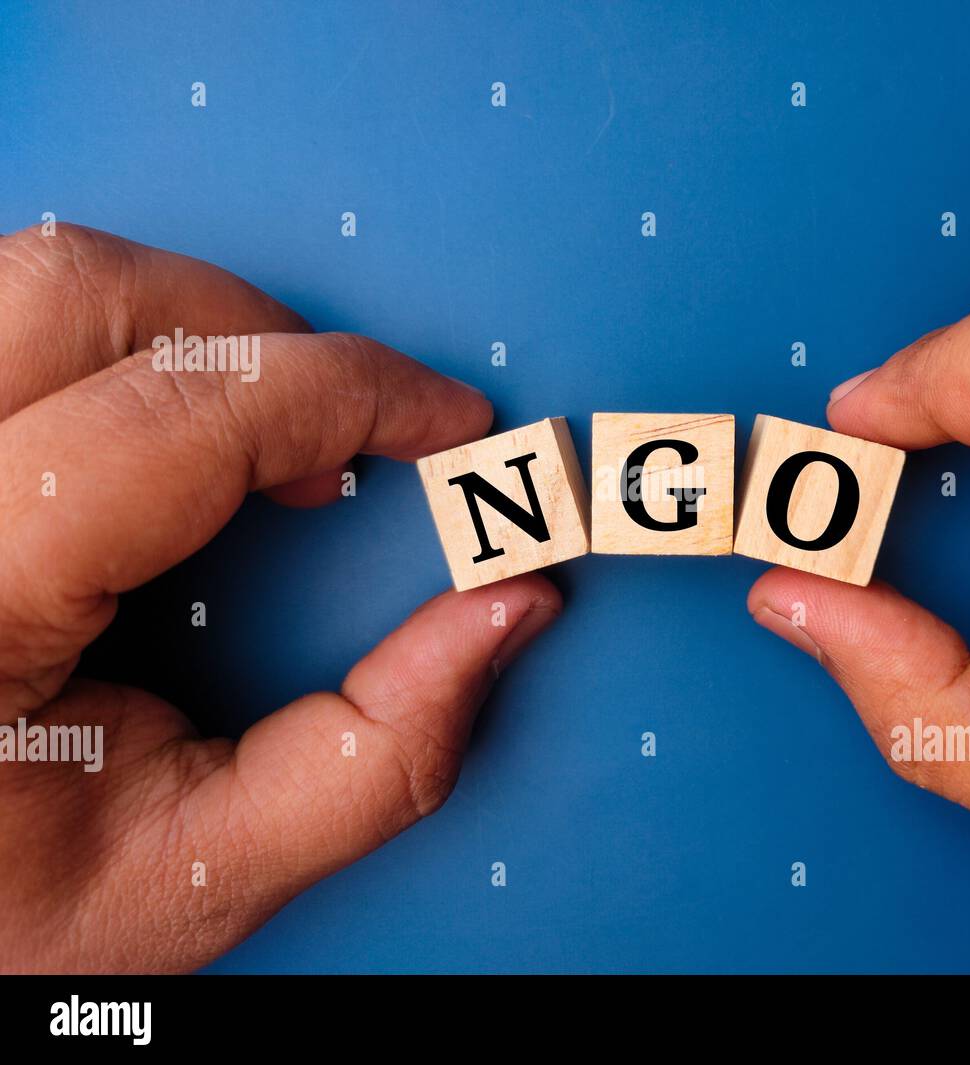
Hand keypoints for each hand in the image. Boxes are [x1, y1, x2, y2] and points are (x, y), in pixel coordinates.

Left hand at [0, 225, 559, 971]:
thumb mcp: (199, 874)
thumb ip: (377, 756)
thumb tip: (504, 613)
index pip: (180, 421)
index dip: (350, 392)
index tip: (445, 420)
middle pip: (80, 295)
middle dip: (259, 334)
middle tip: (343, 430)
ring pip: (26, 284)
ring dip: (178, 326)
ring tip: (250, 435)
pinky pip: (3, 331)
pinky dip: (106, 349)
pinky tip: (150, 441)